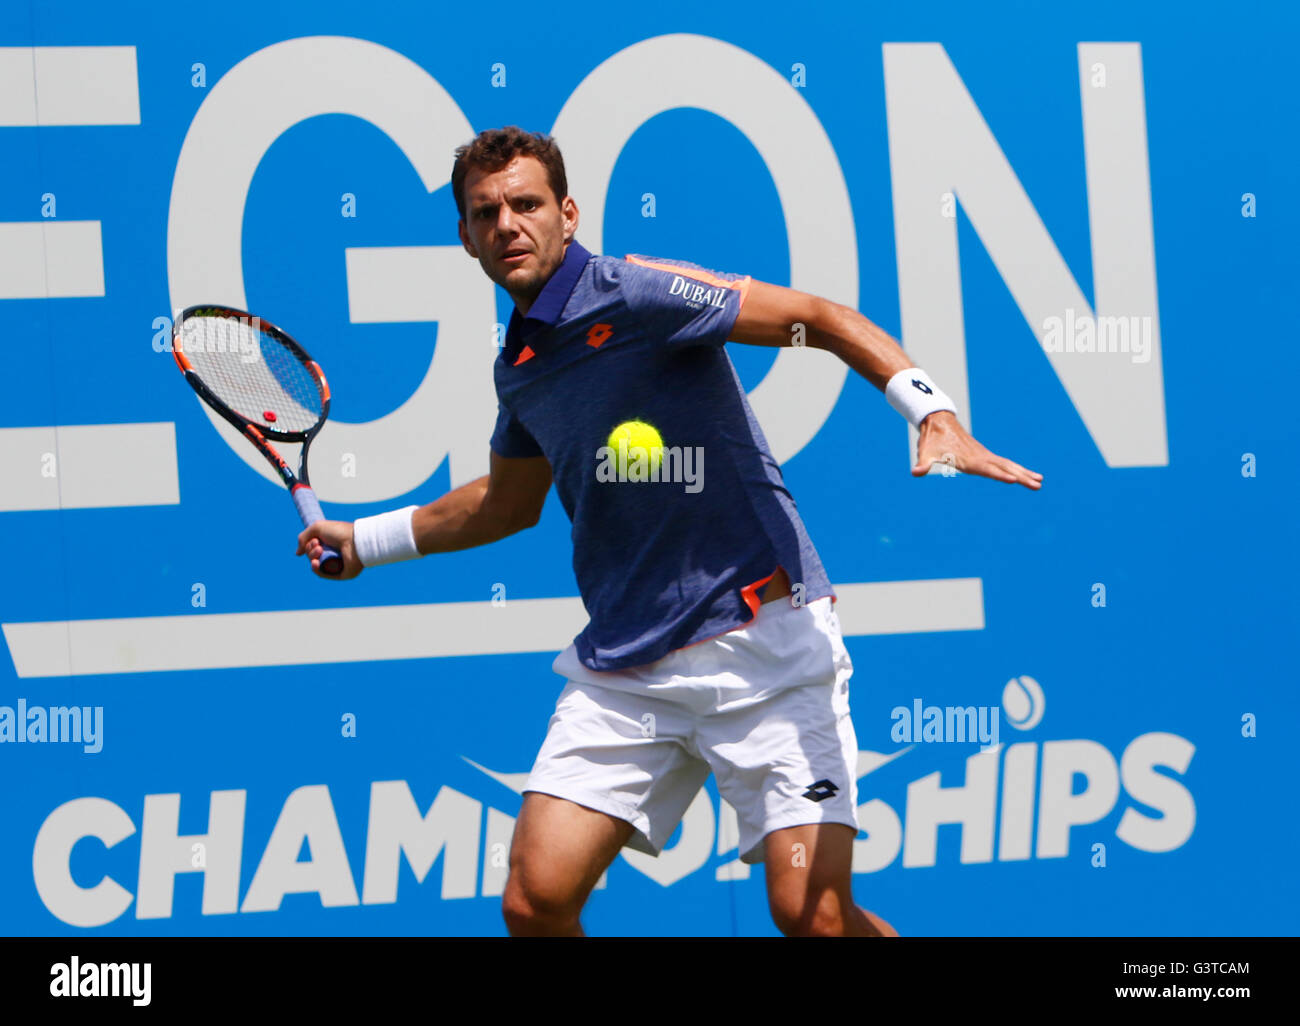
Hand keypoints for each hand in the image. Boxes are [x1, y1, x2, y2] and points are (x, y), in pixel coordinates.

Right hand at [295, 519, 363, 578]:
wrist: (355, 540)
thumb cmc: (339, 532)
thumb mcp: (317, 528)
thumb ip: (303, 538)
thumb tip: (298, 553)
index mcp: (329, 543)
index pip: (312, 548)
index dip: (309, 545)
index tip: (315, 540)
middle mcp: (333, 554)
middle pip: (313, 557)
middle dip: (311, 551)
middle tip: (319, 545)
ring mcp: (337, 564)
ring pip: (317, 566)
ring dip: (313, 558)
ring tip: (319, 551)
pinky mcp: (341, 574)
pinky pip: (324, 574)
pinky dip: (317, 570)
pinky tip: (315, 563)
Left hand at [913, 411, 1042, 489]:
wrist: (939, 421)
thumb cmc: (932, 440)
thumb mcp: (925, 453)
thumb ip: (923, 464)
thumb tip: (915, 472)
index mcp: (968, 459)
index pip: (986, 469)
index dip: (999, 475)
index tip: (1014, 480)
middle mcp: (980, 457)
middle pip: (1004, 468)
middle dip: (1021, 476)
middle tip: (1037, 485)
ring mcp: (984, 455)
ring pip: (1008, 465)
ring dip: (1024, 473)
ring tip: (1040, 482)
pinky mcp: (985, 455)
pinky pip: (1005, 463)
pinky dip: (1017, 469)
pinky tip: (1027, 475)